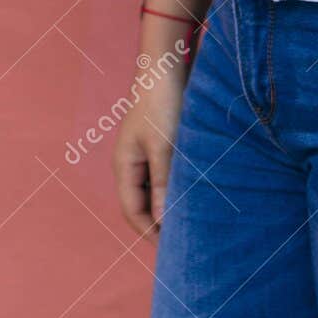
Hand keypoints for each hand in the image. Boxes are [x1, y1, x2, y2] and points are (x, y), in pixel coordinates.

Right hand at [112, 47, 191, 239]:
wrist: (165, 65)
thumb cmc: (162, 104)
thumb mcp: (164, 147)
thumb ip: (163, 185)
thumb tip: (163, 221)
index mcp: (124, 166)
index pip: (133, 212)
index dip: (151, 233)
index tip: (172, 251)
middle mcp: (130, 163)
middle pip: (141, 205)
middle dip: (159, 223)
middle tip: (184, 241)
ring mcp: (144, 154)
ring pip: (154, 190)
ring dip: (169, 205)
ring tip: (192, 221)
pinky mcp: (159, 144)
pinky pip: (164, 176)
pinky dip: (175, 188)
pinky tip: (194, 193)